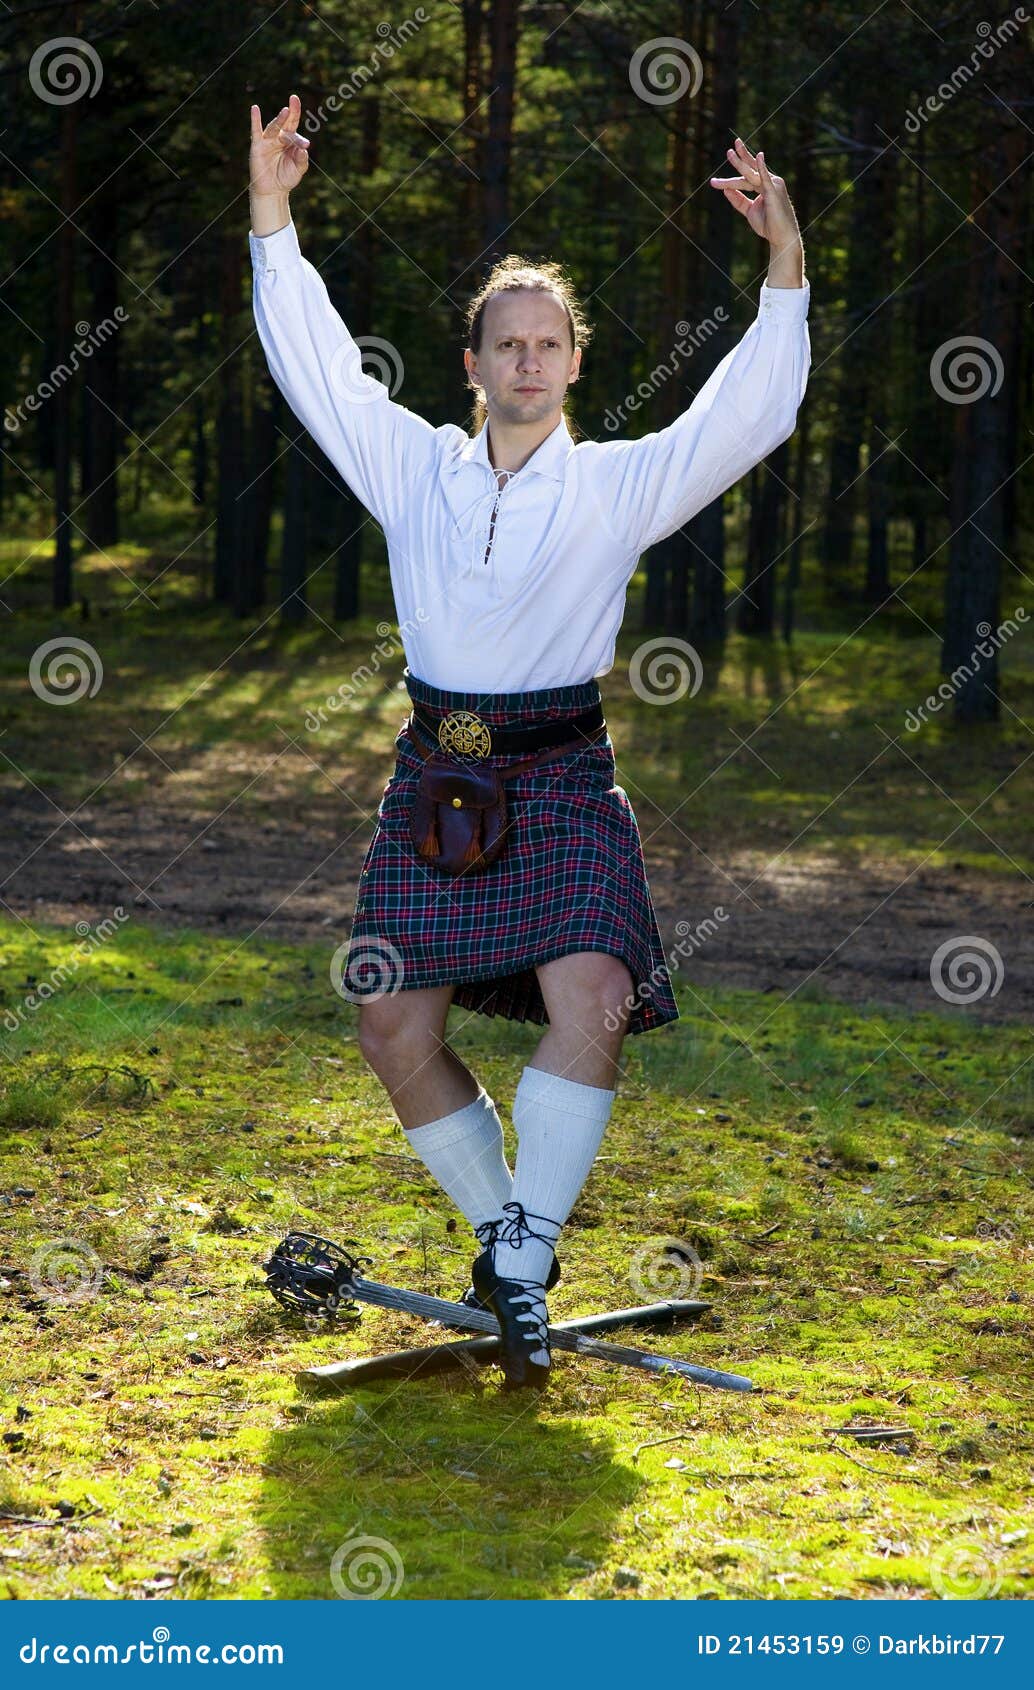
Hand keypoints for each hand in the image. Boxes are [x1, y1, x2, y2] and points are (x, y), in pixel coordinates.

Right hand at [249, 92, 310, 198]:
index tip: (306, 144)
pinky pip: (256, 131)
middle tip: (295, 100)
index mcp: (291, 142)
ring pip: (274, 128)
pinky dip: (255, 120)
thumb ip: (301, 160)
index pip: (296, 134)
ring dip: (280, 119)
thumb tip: (303, 149)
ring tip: (286, 110)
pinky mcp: (257, 146)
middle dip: (292, 112)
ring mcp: (268, 141)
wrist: (272, 190)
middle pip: (287, 123)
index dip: (301, 138)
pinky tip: (255, 109)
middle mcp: (280, 138)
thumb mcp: (298, 170)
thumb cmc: (286, 178)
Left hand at [710, 137, 801, 259]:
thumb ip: (738, 200)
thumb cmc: (768, 225)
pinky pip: (766, 178)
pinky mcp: (775, 191)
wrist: (781, 237)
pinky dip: (762, 168)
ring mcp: (773, 185)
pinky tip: (759, 156)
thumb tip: (726, 190)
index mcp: (763, 186)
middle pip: (749, 170)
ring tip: (730, 153)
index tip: (713, 182)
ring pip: (752, 174)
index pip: (744, 180)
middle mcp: (769, 182)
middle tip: (728, 151)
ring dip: (740, 163)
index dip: (728, 181)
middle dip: (739, 160)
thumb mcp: (748, 210)